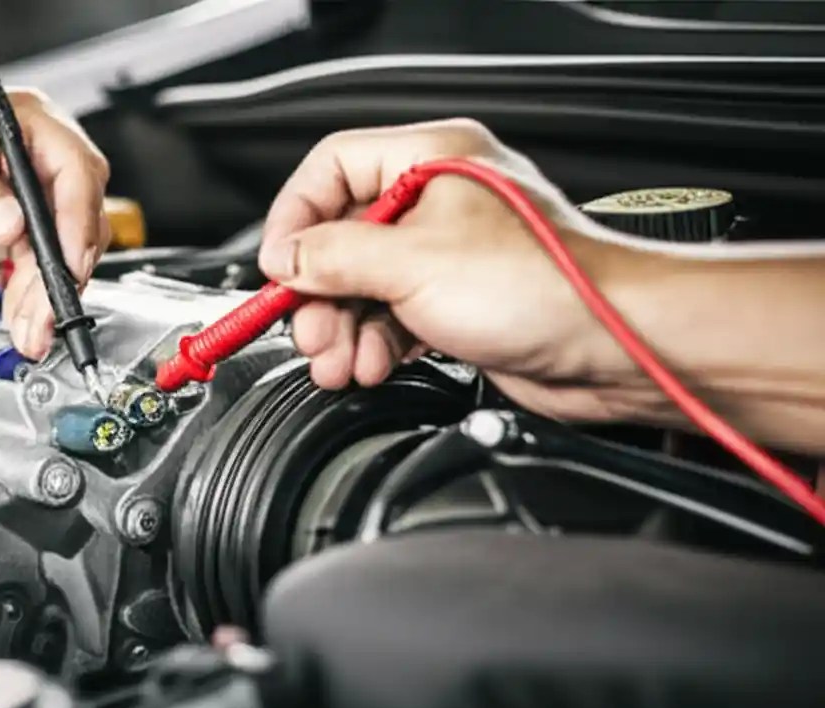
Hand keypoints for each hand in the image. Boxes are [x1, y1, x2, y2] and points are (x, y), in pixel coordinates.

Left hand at [0, 83, 110, 357]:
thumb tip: (11, 223)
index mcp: (24, 121)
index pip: (74, 165)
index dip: (77, 216)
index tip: (67, 261)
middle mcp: (40, 156)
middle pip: (80, 214)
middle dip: (65, 269)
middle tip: (43, 313)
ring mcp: (36, 194)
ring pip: (69, 248)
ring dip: (52, 292)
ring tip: (30, 328)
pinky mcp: (25, 228)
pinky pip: (45, 266)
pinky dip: (37, 296)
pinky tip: (24, 317)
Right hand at [258, 119, 658, 421]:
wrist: (612, 346)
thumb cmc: (544, 286)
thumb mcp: (412, 264)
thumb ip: (334, 257)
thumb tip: (287, 259)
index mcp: (430, 160)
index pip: (332, 168)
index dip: (296, 217)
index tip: (279, 266)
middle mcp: (436, 201)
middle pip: (341, 237)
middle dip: (318, 292)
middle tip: (309, 330)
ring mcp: (446, 254)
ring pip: (363, 284)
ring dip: (342, 328)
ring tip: (338, 361)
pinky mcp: (456, 302)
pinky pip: (390, 316)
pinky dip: (373, 343)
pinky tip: (371, 364)